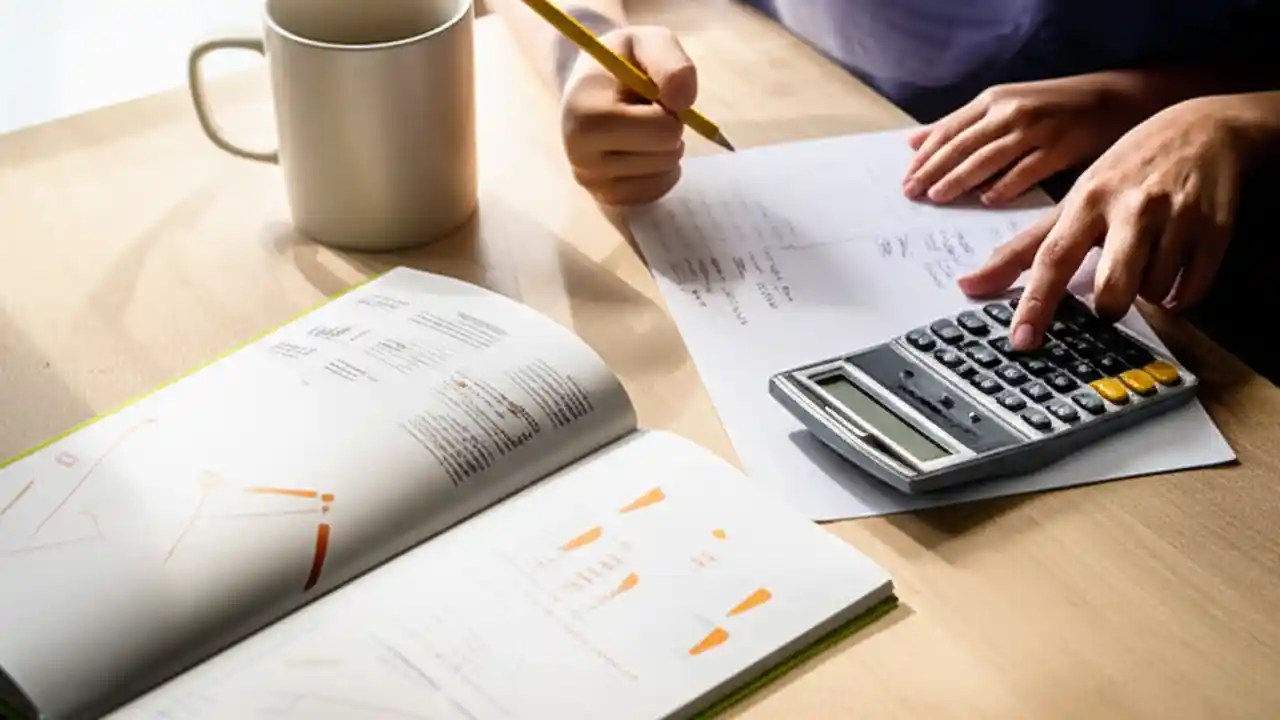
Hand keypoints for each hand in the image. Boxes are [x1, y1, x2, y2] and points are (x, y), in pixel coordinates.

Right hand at [560, 26, 693, 204]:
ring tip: (641, 129)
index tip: (649, 94)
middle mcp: (581, 155)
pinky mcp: (604, 197)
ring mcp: (591, 181)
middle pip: (665, 155)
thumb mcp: (647, 41)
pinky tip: (644, 151)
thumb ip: (670, 62)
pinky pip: (656, 192)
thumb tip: (682, 103)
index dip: (669, 109)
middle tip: (647, 112)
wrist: (589, 85)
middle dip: (670, 131)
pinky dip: (662, 172)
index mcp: (586, 115)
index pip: (660, 129)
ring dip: (666, 150)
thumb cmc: (621, 62)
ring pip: (663, 174)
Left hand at [902, 73, 1151, 205]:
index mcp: (992, 101)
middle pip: (963, 145)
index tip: (905, 179)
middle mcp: (1011, 111)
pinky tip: (988, 198)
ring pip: (989, 156)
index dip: (925, 156)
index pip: (949, 131)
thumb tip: (913, 142)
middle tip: (911, 194)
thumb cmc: (1053, 108)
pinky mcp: (1062, 145)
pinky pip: (1028, 168)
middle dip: (933, 170)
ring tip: (938, 196)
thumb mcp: (1004, 106)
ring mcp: (1037, 128)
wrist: (1116, 97)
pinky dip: (1006, 184)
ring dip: (960, 178)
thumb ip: (960, 126)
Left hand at [957, 95, 1258, 349]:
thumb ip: (1022, 249)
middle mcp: (1130, 207)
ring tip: (1147, 257)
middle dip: (1109, 306)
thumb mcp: (1072, 201)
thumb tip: (969, 285)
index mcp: (1086, 202)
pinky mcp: (1215, 228)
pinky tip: (1173, 266)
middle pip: (1113, 289)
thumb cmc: (1125, 172)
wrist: (1203, 129)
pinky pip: (1191, 291)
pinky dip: (1180, 293)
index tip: (1021, 341)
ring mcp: (1176, 217)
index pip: (1052, 258)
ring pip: (1154, 293)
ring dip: (1147, 291)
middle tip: (1110, 291)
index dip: (1035, 303)